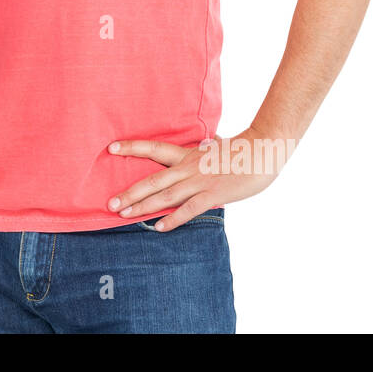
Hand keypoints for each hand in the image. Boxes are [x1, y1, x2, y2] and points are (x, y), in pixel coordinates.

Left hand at [105, 127, 291, 229]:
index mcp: (188, 154)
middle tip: (110, 203)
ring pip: (165, 195)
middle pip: (152, 179)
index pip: (154, 148)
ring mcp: (199, 181)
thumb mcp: (216, 148)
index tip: (110, 148)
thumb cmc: (242, 151)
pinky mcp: (212, 195)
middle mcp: (188, 167)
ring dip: (143, 206)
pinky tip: (158, 227)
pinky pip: (188, 209)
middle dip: (129, 192)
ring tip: (124, 214)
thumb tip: (205, 143)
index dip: (132, 147)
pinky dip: (173, 218)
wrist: (262, 150)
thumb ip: (204, 150)